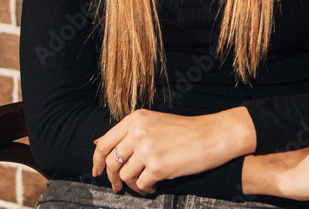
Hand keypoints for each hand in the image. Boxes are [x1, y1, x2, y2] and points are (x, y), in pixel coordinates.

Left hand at [92, 107, 255, 194]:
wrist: (211, 136)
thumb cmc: (184, 131)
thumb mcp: (152, 122)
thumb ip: (128, 132)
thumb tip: (98, 144)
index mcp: (135, 119)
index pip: (104, 142)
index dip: (97, 160)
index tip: (97, 171)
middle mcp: (137, 132)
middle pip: (111, 161)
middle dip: (112, 177)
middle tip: (116, 186)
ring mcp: (147, 149)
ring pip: (125, 175)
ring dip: (131, 185)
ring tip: (141, 186)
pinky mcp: (157, 167)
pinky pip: (140, 184)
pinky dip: (144, 189)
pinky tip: (152, 187)